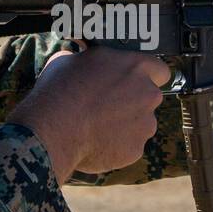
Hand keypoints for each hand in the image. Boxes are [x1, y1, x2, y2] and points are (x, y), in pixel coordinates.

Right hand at [7, 44, 170, 181]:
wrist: (52, 130)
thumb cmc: (59, 91)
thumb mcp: (69, 61)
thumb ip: (88, 62)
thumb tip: (80, 61)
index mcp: (136, 67)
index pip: (160, 70)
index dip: (147, 76)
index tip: (133, 81)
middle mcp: (148, 94)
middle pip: (149, 98)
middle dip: (133, 102)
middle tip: (106, 106)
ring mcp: (145, 124)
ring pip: (140, 124)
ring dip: (125, 125)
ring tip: (95, 127)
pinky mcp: (135, 150)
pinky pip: (128, 146)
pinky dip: (115, 146)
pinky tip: (93, 143)